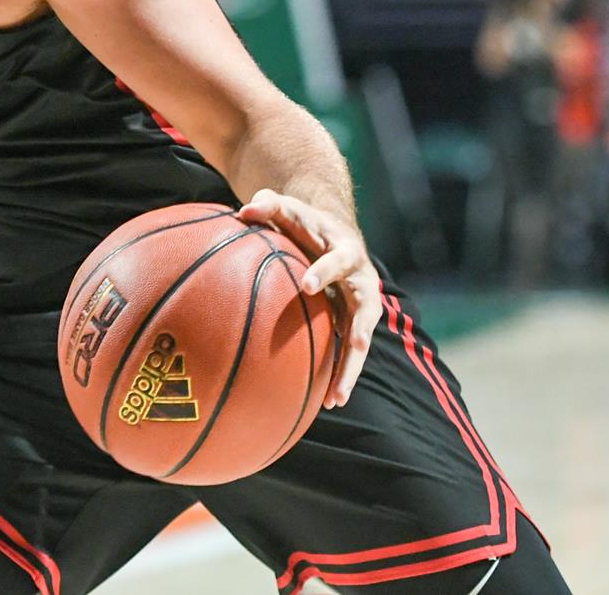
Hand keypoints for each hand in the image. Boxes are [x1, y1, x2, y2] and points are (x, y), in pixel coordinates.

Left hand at [237, 188, 382, 410]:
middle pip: (366, 308)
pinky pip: (350, 351)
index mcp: (344, 249)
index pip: (336, 259)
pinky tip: (325, 402)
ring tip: (336, 398)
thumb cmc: (303, 222)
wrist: (334, 232)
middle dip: (358, 332)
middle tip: (353, 349)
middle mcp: (360, 279)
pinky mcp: (355, 322)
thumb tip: (242, 211)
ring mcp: (361, 304)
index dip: (324, 271)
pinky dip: (340, 374)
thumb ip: (268, 206)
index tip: (308, 286)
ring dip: (352, 367)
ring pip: (362, 339)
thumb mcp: (288, 208)